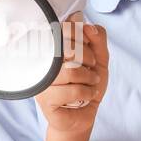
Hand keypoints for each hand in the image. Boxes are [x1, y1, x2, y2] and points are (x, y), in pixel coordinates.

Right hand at [35, 11, 108, 136]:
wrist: (83, 114)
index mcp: (52, 47)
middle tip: (91, 66)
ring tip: (91, 82)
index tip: (88, 48)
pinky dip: (86, 93)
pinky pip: (71, 91)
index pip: (63, 28)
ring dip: (89, 77)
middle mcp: (42, 61)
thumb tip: (87, 26)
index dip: (81, 35)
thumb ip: (97, 39)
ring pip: (70, 72)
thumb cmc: (87, 84)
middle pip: (67, 48)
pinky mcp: (44, 98)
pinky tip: (87, 95)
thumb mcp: (99, 58)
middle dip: (87, 56)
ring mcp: (42, 80)